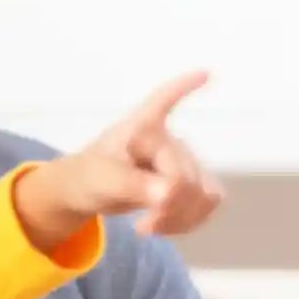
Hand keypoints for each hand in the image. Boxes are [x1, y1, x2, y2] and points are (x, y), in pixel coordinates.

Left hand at [17, 71, 223, 247]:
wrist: (89, 191)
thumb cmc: (89, 176)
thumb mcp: (101, 180)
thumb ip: (132, 185)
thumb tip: (168, 194)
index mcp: (140, 128)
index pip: (162, 101)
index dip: (182, 88)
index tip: (203, 73)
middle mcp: (167, 139)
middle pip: (186, 177)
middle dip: (169, 206)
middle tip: (143, 225)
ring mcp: (183, 159)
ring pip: (206, 193)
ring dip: (182, 217)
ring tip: (150, 226)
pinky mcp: (193, 180)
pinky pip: (209, 201)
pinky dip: (191, 220)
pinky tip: (166, 225)